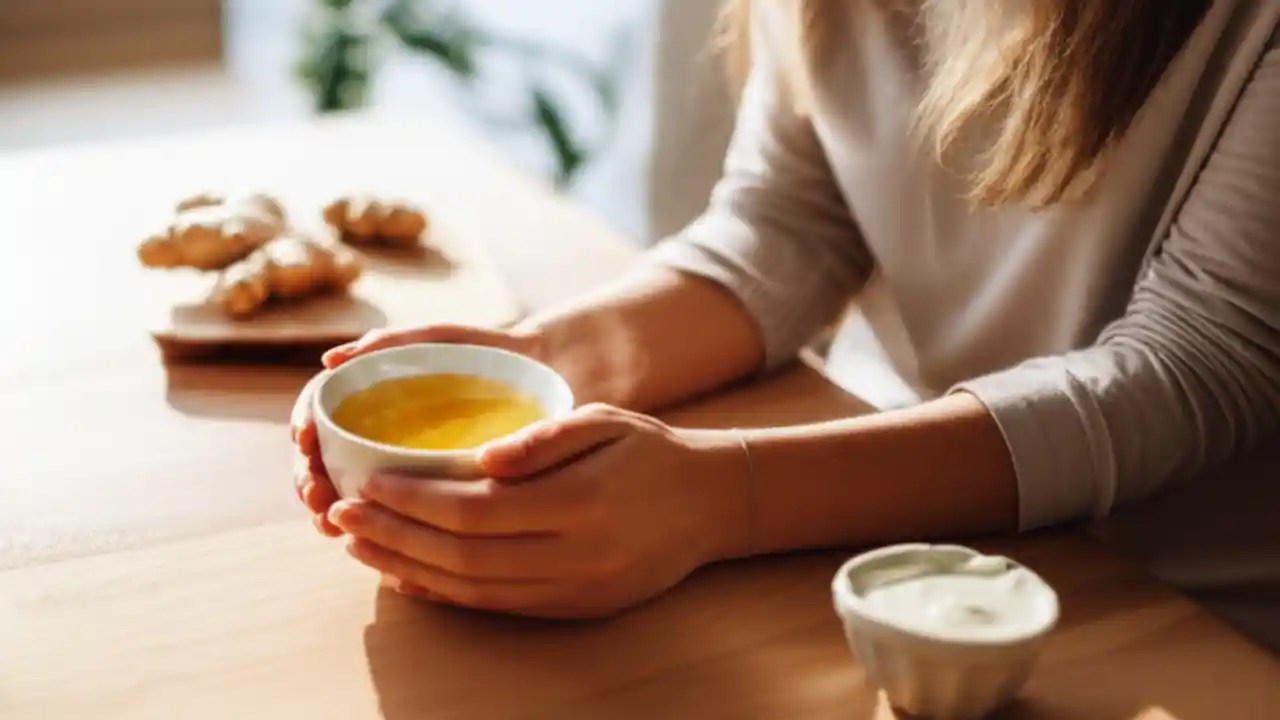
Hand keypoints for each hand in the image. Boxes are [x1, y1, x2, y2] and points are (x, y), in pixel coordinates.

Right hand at [291, 324, 541, 535]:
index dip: (304, 429)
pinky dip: (379, 536)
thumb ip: (391, 343)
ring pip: (352, 495)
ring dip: (334, 511)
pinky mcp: (433, 497)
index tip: (305, 442)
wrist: (545, 377)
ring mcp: (403, 468)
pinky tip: (376, 549)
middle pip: (325, 461)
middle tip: (318, 497)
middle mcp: (380, 435)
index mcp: (372, 399)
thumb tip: (331, 361)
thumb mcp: (439, 340)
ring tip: (331, 525)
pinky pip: (396, 521)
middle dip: (311, 481)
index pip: (320, 415)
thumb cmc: (488, 352)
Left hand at [326, 404, 748, 617]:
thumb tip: (479, 460)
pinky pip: (498, 607)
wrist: (710, 504)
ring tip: (359, 547)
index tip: (366, 484)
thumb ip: (543, 438)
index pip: (475, 511)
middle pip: (464, 557)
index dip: (413, 502)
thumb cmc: (650, 451)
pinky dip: (446, 594)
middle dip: (394, 538)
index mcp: (580, 503)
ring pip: (475, 591)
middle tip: (339, 517)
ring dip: (408, 570)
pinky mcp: (575, 609)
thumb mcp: (605, 420)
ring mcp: (575, 590)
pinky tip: (409, 575)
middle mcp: (575, 557)